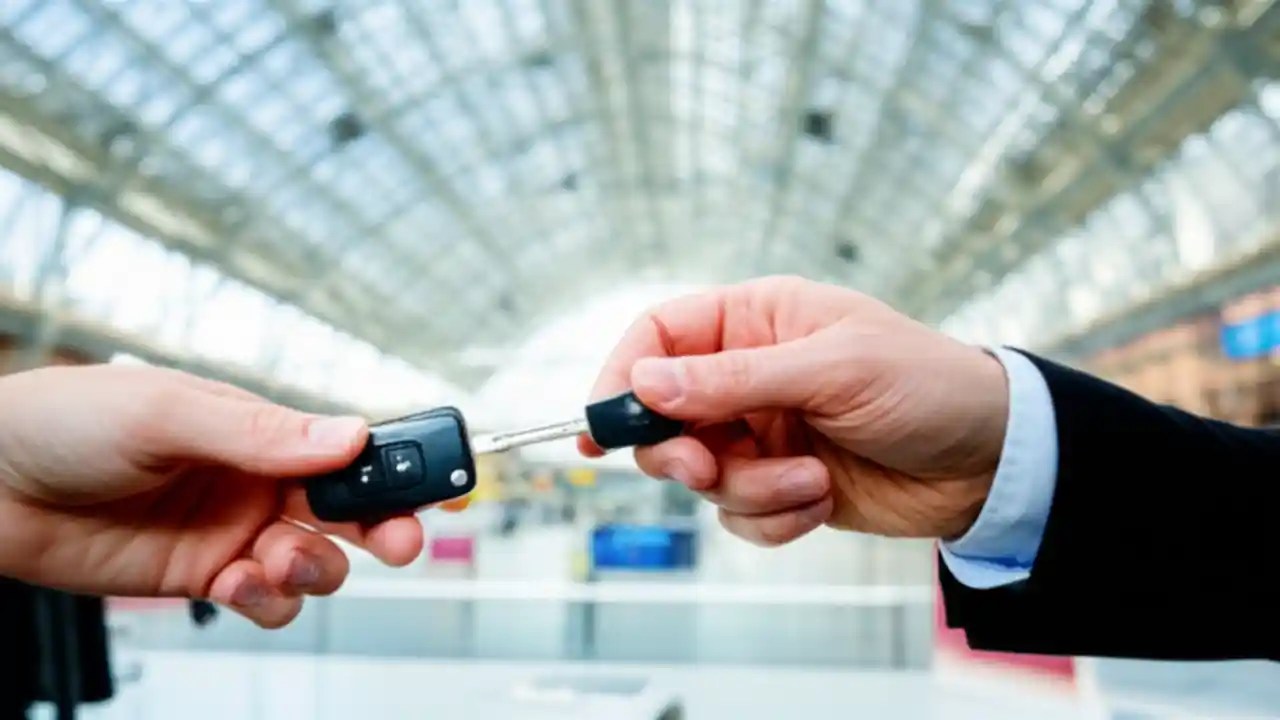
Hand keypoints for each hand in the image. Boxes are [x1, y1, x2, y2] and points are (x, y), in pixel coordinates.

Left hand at [0, 363, 454, 626]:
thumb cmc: (69, 421)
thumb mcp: (169, 412)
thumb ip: (261, 432)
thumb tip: (348, 434)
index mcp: (265, 430)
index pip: (353, 445)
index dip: (403, 464)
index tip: (443, 482)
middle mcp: (261, 481)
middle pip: (354, 509)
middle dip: (387, 527)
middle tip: (401, 540)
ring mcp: (236, 532)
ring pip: (319, 562)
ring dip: (318, 567)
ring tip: (277, 557)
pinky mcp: (206, 578)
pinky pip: (267, 600)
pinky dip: (270, 599)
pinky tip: (240, 581)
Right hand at [580, 276, 1009, 545]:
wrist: (991, 461)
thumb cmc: (925, 386)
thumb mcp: (831, 370)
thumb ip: (733, 379)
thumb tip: (644, 384)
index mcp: (756, 319)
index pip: (659, 335)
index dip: (622, 375)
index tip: (605, 425)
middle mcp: (747, 374)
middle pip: (663, 415)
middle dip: (681, 452)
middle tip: (707, 470)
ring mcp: (760, 432)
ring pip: (700, 475)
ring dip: (750, 490)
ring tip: (810, 482)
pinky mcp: (779, 484)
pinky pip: (737, 514)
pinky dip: (774, 518)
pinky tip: (821, 500)